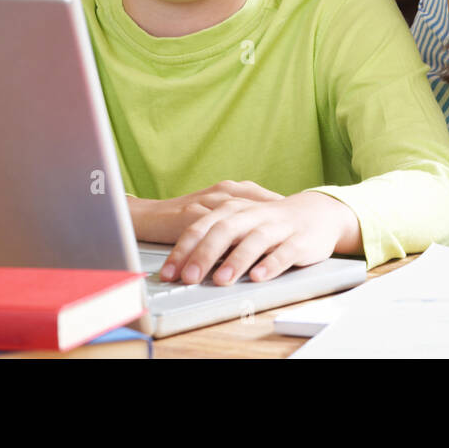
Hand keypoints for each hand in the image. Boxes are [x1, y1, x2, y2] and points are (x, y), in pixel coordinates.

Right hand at [127, 180, 283, 244]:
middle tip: (291, 244)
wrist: (145, 216)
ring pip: (231, 223)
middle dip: (271, 228)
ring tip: (268, 252)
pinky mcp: (186, 214)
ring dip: (244, 244)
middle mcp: (223, 192)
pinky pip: (208, 231)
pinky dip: (221, 246)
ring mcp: (206, 201)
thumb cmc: (185, 217)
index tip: (303, 231)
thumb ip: (242, 219)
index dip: (284, 217)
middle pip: (254, 211)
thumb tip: (270, 235)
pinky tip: (231, 257)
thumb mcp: (220, 215)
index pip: (265, 202)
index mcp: (233, 190)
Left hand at [158, 191, 361, 285]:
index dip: (184, 249)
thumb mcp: (240, 223)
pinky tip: (259, 276)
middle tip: (189, 277)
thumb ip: (215, 238)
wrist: (318, 212)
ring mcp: (279, 226)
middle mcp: (254, 214)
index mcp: (234, 209)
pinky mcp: (301, 240)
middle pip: (226, 230)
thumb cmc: (271, 222)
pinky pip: (285, 252)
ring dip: (236, 260)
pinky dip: (272, 264)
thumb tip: (182, 266)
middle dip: (205, 254)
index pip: (203, 226)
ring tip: (221, 281)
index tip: (169, 273)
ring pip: (255, 240)